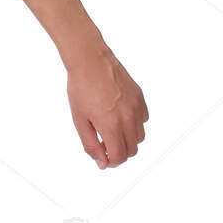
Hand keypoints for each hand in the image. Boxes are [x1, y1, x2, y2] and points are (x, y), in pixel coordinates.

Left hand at [67, 43, 147, 168]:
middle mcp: (127, 117)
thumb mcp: (79, 120)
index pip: (119, 156)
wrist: (90, 60)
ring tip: (112, 131)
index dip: (111, 162)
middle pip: (132, 150)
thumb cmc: (81, 88)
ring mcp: (136, 107)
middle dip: (119, 153)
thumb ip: (90, 144)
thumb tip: (101, 162)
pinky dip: (135, 125)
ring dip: (128, 140)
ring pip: (139, 137)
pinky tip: (120, 117)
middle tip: (106, 146)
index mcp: (110, 124)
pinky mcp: (140, 97)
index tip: (104, 159)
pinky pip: (144, 120)